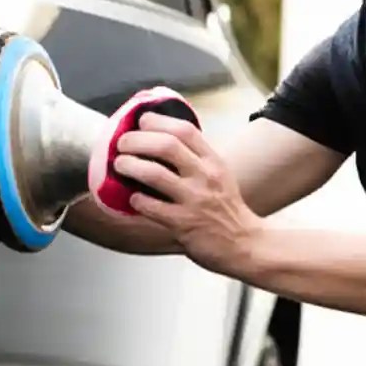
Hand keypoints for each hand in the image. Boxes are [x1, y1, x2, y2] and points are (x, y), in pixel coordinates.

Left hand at [112, 111, 264, 275]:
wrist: (245, 245)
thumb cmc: (227, 210)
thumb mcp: (220, 176)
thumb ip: (196, 159)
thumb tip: (162, 141)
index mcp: (213, 162)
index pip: (185, 129)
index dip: (158, 121)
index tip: (142, 121)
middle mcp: (205, 177)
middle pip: (165, 145)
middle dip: (136, 140)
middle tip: (122, 143)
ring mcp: (194, 200)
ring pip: (154, 173)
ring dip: (130, 166)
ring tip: (120, 165)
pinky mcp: (183, 224)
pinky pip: (150, 206)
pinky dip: (136, 199)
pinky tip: (133, 198)